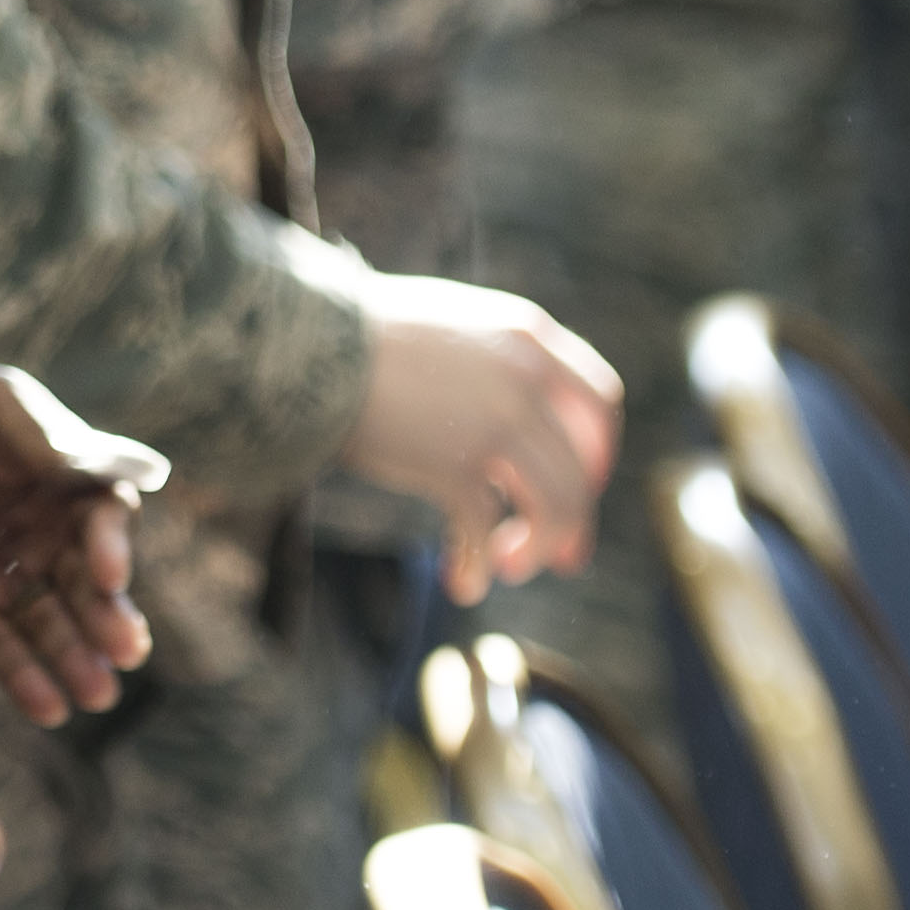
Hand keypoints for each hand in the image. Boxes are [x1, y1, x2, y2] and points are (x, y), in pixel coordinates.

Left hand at [0, 359, 165, 726]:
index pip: (105, 521)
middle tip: (123, 652)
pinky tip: (48, 707)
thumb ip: (48, 446)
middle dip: (105, 619)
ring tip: (96, 695)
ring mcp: (3, 579)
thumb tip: (128, 471)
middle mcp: (44, 539)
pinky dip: (24, 680)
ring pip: (51, 627)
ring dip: (75, 661)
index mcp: (64, 485)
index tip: (109, 574)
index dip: (112, 547)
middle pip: (86, 586)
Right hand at [342, 276, 624, 598]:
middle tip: (565, 555)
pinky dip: (477, 565)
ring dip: (539, 545)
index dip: (598, 450)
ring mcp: (498, 422)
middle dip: (575, 518)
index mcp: (530, 336)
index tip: (583, 480)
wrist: (310, 343)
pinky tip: (464, 585)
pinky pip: (483, 530)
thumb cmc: (362, 334)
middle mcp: (527, 379)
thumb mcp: (452, 324)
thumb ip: (494, 358)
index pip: (599, 399)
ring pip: (554, 504)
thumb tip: (514, 417)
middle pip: (580, 467)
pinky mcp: (457, 465)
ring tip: (512, 567)